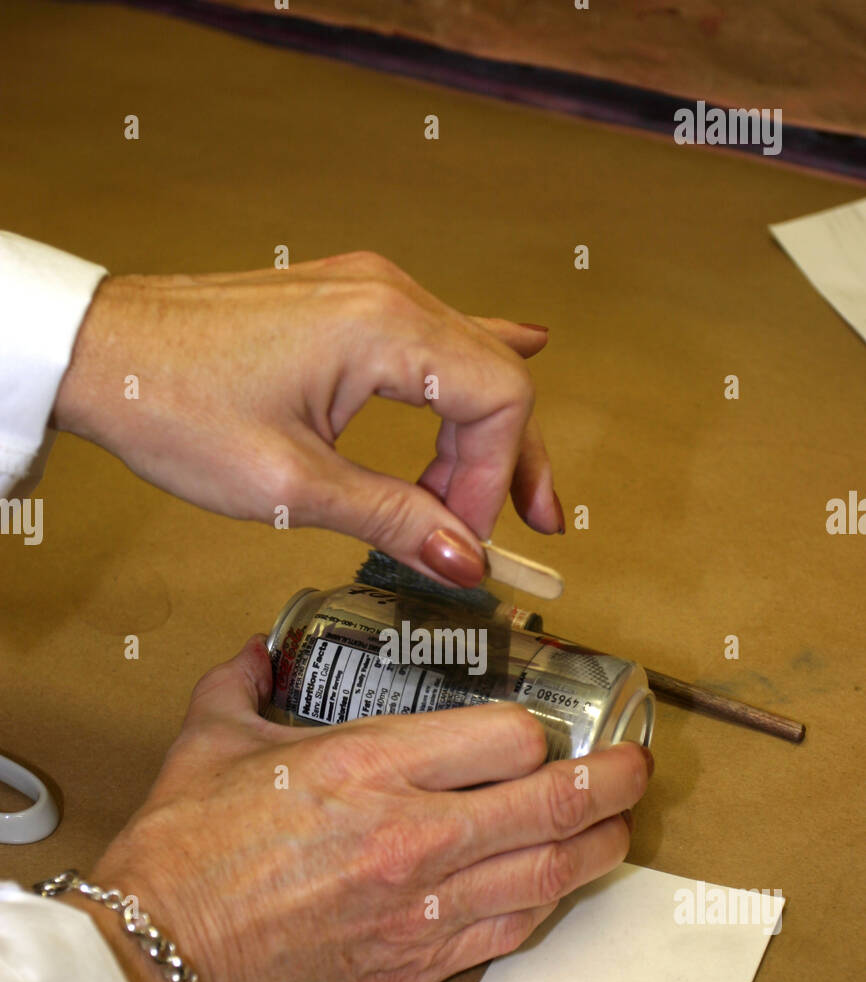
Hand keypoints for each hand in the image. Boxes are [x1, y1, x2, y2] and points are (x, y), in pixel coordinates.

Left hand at [52, 252, 560, 586]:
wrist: (98, 354)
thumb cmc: (173, 404)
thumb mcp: (291, 486)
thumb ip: (391, 518)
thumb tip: (463, 559)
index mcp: (384, 328)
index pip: (498, 399)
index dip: (496, 479)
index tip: (467, 541)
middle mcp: (387, 294)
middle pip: (495, 376)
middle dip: (511, 461)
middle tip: (530, 530)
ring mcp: (365, 290)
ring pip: (466, 361)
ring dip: (485, 431)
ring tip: (499, 495)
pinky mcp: (342, 303)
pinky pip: (430, 340)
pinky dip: (461, 382)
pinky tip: (520, 350)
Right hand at [80, 638, 651, 981]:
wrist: (160, 961)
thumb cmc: (183, 854)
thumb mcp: (209, 742)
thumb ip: (246, 680)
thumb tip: (260, 649)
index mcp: (371, 767)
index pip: (508, 737)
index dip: (538, 728)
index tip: (542, 725)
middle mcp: (415, 837)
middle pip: (557, 804)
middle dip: (614, 781)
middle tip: (634, 766)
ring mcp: (424, 910)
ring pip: (553, 875)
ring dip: (601, 846)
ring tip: (619, 825)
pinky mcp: (418, 967)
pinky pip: (513, 931)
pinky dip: (549, 904)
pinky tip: (557, 886)